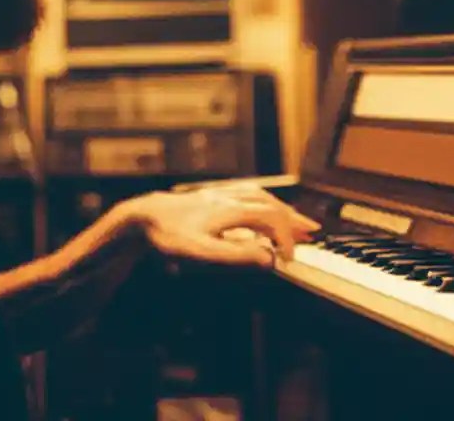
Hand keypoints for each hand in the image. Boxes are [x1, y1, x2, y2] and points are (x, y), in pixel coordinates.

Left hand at [126, 183, 319, 267]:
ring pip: (259, 197)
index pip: (271, 220)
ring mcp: (219, 195)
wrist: (142, 215)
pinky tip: (260, 208)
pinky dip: (262, 202)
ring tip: (294, 219)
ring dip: (280, 208)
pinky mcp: (210, 197)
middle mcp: (229, 198)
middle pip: (270, 204)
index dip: (286, 238)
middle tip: (311, 232)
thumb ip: (236, 256)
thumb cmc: (169, 235)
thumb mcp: (202, 252)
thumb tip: (268, 259)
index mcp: (231, 211)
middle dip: (292, 219)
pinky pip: (246, 194)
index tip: (290, 258)